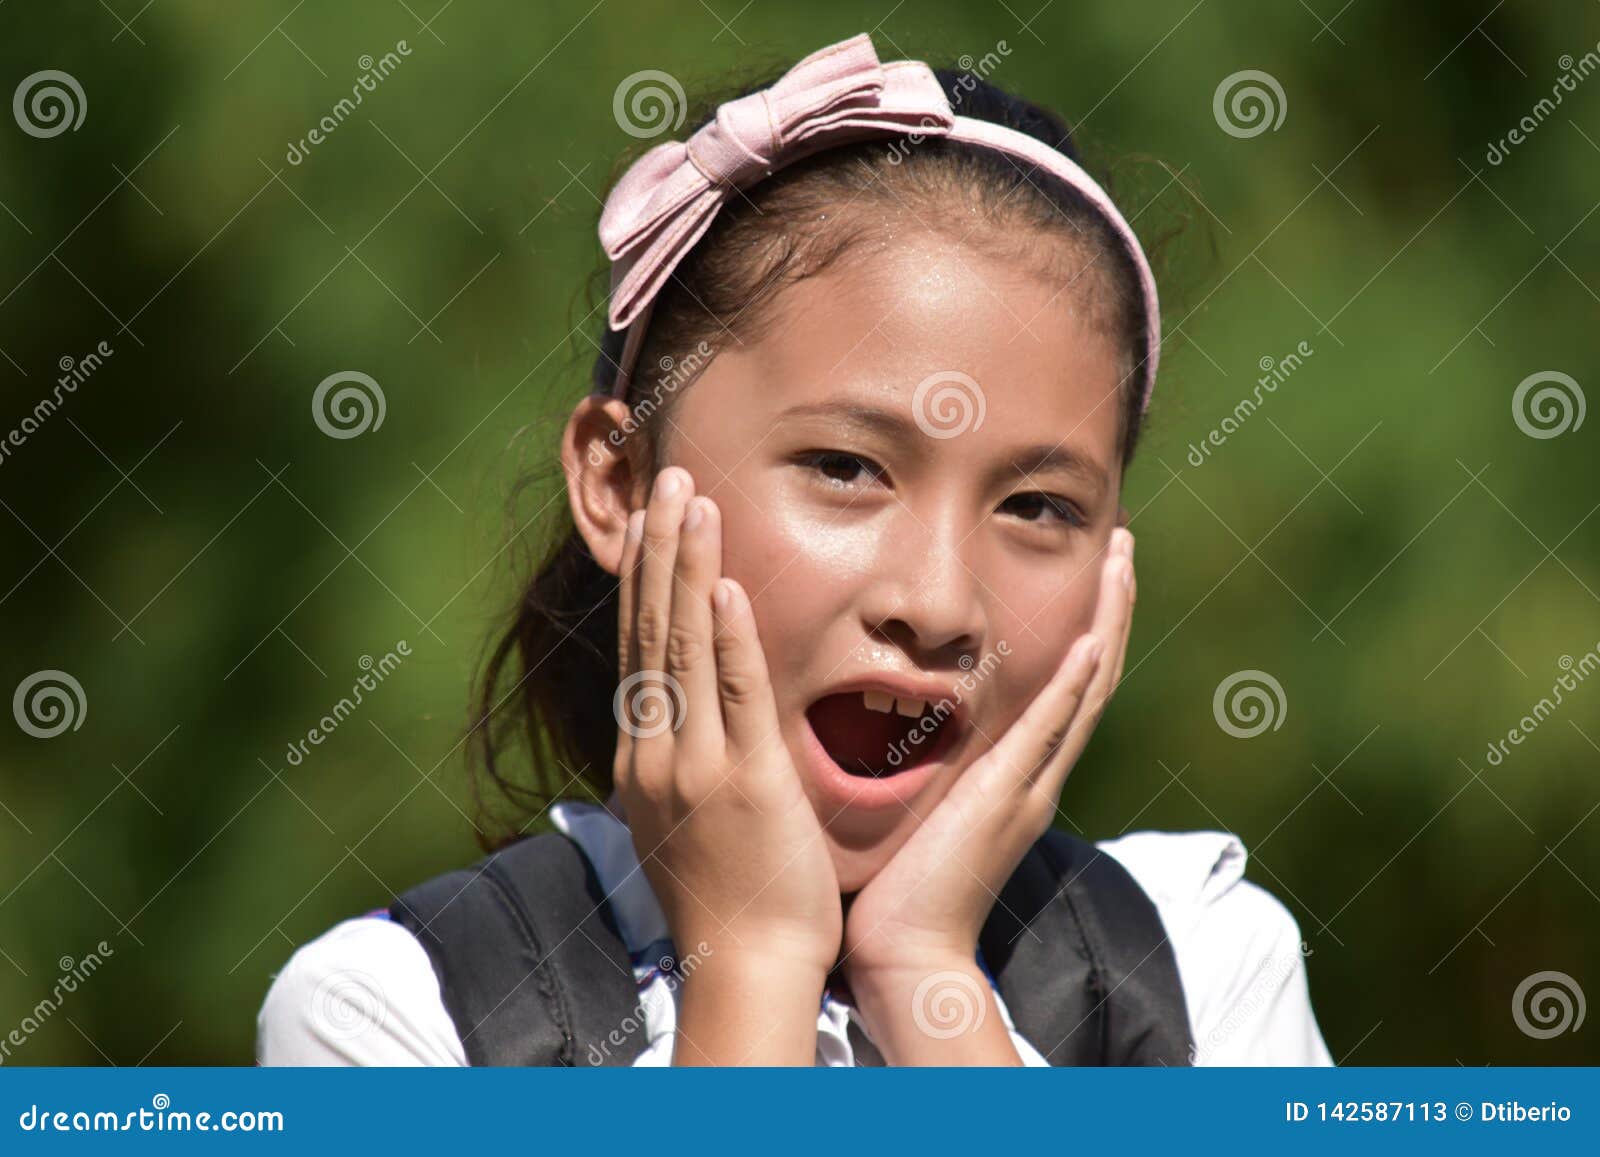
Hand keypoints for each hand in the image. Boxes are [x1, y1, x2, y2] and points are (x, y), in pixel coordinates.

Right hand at [613, 467, 840, 1061]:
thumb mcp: (682, 821)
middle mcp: (655, 751)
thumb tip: (675, 724)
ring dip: (687, 564)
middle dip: (659, 546)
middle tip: (666, 475)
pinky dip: (726, 634)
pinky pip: (732, 693)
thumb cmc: (728, 897)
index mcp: (643, 758)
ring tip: (690, 496)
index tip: (649, 521)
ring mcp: (695, 764)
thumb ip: (679, 763)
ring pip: (683, 644)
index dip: (644, 578)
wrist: (745, 965)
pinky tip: (724, 582)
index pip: (638, 647)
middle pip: (650, 628)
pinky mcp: (744, 779)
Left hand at [840, 530, 1135, 1060]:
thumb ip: (927, 762)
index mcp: (1016, 772)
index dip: (1084, 625)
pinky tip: (1090, 636)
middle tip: (1126, 541)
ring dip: (1108, 620)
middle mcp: (1037, 772)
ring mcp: (1031, 784)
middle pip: (1092, 672)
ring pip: (1086, 687)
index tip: (1092, 569)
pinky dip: (1074, 682)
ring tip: (1124, 558)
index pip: (1064, 683)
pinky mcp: (1009, 797)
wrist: (905, 949)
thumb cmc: (898, 885)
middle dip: (1110, 604)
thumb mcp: (921, 802)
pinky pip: (1052, 729)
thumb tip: (897, 719)